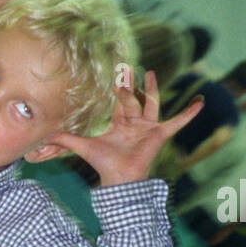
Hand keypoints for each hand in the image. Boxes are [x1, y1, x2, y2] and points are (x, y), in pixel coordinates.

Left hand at [47, 70, 203, 186]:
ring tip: (151, 72)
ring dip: (152, 89)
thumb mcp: (82, 146)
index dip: (118, 89)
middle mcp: (135, 124)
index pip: (119, 102)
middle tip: (126, 68)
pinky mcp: (160, 135)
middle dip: (130, 85)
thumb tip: (44, 134)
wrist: (119, 178)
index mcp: (120, 124)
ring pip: (151, 104)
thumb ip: (65, 138)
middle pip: (134, 100)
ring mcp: (149, 128)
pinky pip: (177, 122)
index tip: (116, 75)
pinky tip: (201, 103)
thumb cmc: (103, 164)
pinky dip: (189, 114)